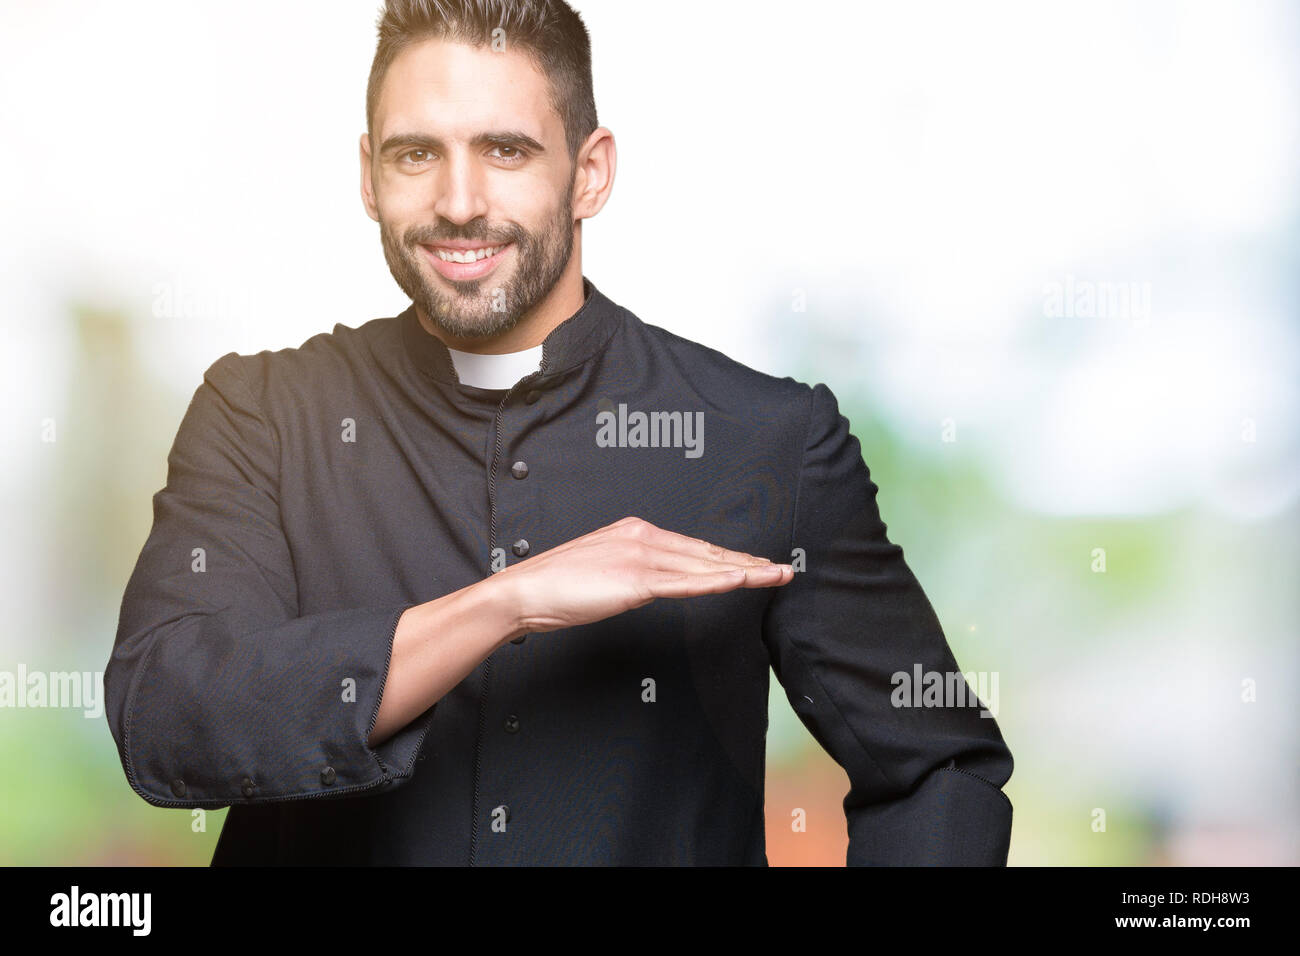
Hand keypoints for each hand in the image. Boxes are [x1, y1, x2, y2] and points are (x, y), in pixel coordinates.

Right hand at [493, 516, 792, 636]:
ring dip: (746, 571)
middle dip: (748, 562)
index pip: (692, 548)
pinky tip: (742, 580)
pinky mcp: (636, 580)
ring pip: (704, 566)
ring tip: (777, 576)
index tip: (756, 564)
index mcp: (635, 532)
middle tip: (783, 569)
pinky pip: (685, 583)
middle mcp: (643, 537)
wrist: (524, 592)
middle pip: (706, 553)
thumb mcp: (601, 572)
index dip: (728, 557)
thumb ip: (630, 572)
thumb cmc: (555, 588)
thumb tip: (650, 583)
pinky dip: (718, 581)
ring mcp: (641, 557)